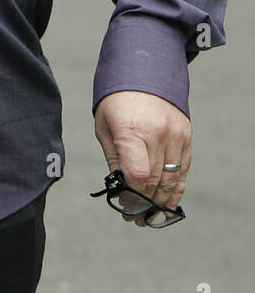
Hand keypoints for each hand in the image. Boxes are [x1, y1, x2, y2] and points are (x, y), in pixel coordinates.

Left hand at [94, 89, 191, 224]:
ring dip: (160, 202)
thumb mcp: (104, 128)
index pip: (138, 174)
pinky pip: (183, 171)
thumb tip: (120, 189)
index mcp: (131, 130)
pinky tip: (166, 204)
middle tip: (133, 217)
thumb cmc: (116, 104)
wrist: (144, 75)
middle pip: (155, 181)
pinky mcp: (186, 138)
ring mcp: (176, 136)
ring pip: (172, 179)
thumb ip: (114, 159)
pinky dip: (176, 190)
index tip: (123, 204)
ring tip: (148, 216)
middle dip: (143, 203)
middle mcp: (158, 134)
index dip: (131, 195)